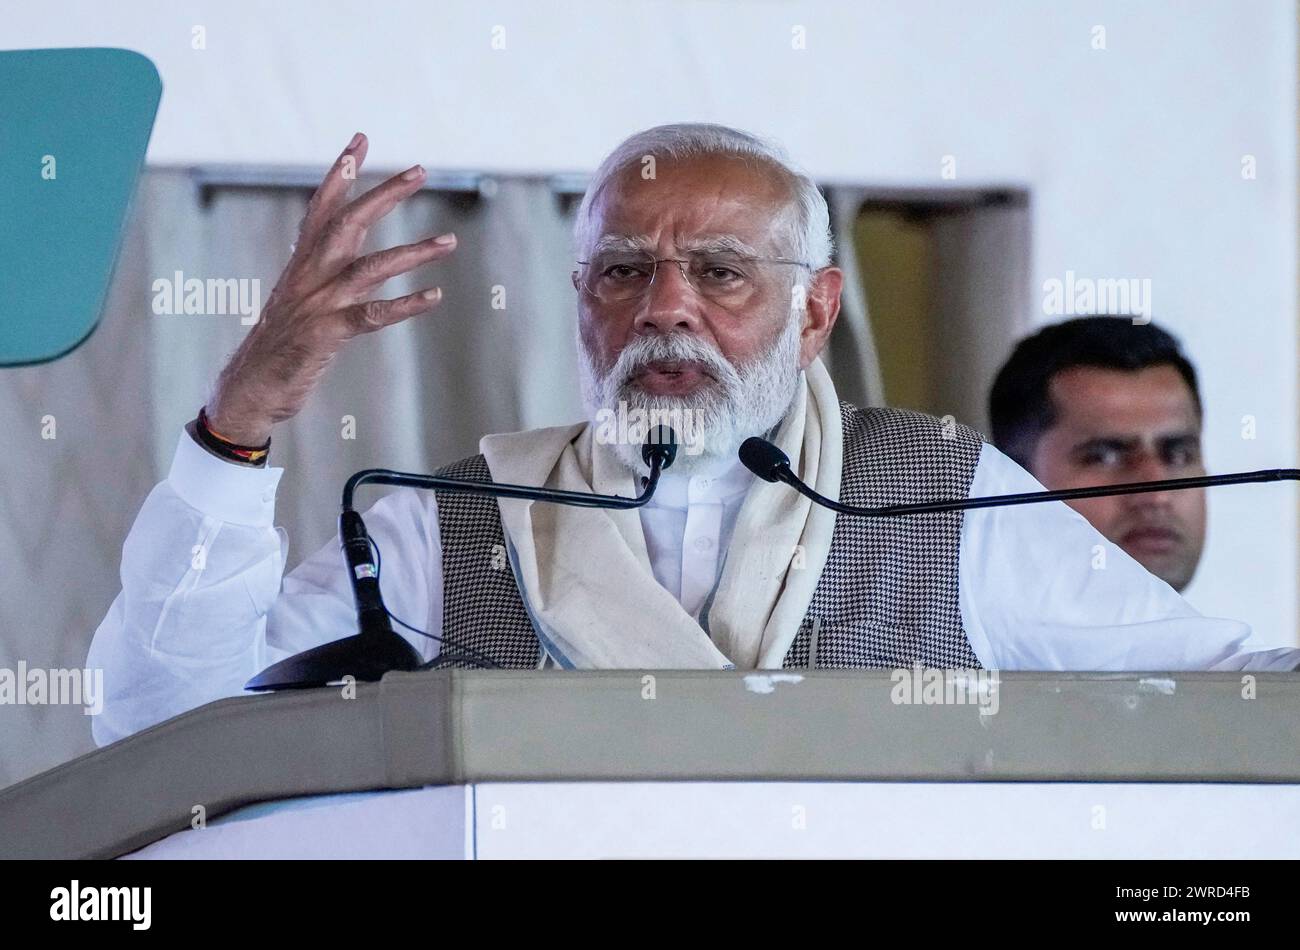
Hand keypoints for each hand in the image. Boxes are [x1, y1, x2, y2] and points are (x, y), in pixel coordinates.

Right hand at [205, 133, 455, 444]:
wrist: (248, 389)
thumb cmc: (278, 347)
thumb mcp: (296, 300)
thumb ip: (317, 272)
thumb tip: (334, 248)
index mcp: (301, 265)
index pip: (321, 207)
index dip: (340, 173)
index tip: (359, 140)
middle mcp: (309, 276)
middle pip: (349, 222)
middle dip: (384, 193)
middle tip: (420, 170)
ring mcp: (318, 304)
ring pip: (370, 266)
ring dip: (413, 251)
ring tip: (450, 241)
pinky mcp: (326, 335)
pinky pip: (372, 314)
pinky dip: (405, 305)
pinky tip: (434, 296)